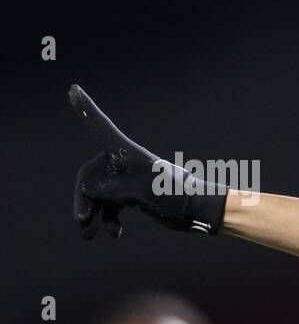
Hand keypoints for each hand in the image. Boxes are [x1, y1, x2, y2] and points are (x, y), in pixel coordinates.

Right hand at [68, 84, 226, 237]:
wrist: (200, 211)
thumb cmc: (177, 195)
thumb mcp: (144, 191)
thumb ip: (115, 188)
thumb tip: (88, 186)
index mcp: (129, 153)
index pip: (102, 128)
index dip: (86, 110)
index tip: (74, 88)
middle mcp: (126, 164)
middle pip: (91, 175)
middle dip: (84, 197)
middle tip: (80, 218)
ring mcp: (128, 181)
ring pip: (99, 195)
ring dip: (92, 214)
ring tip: (88, 235)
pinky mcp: (133, 197)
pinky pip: (111, 207)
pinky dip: (109, 219)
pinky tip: (114, 234)